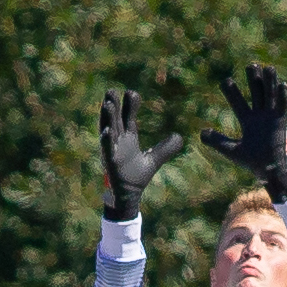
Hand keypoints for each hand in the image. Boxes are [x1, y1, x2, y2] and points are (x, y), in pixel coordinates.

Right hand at [99, 89, 184, 220]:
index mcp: (128, 138)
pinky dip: (107, 140)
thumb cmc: (136, 176)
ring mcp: (113, 150)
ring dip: (107, 117)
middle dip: (114, 105)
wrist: (128, 195)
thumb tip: (180, 137)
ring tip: (107, 103)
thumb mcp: (154, 160)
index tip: (131, 92)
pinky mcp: (110, 162)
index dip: (129, 105)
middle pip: (115, 119)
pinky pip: (108, 149)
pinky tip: (107, 131)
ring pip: (109, 130)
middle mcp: (118, 141)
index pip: (128, 117)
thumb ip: (166, 148)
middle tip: (111, 90)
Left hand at [200, 63, 286, 201]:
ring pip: (271, 96)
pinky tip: (283, 84)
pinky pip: (284, 107)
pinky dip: (284, 97)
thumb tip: (200, 133)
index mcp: (248, 121)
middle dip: (254, 80)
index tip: (225, 81)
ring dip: (270, 83)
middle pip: (257, 94)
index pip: (238, 103)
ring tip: (268, 67)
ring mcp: (272, 118)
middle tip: (251, 65)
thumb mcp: (231, 150)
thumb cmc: (252, 161)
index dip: (232, 92)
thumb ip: (217, 141)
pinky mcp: (283, 122)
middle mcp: (261, 116)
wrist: (269, 171)